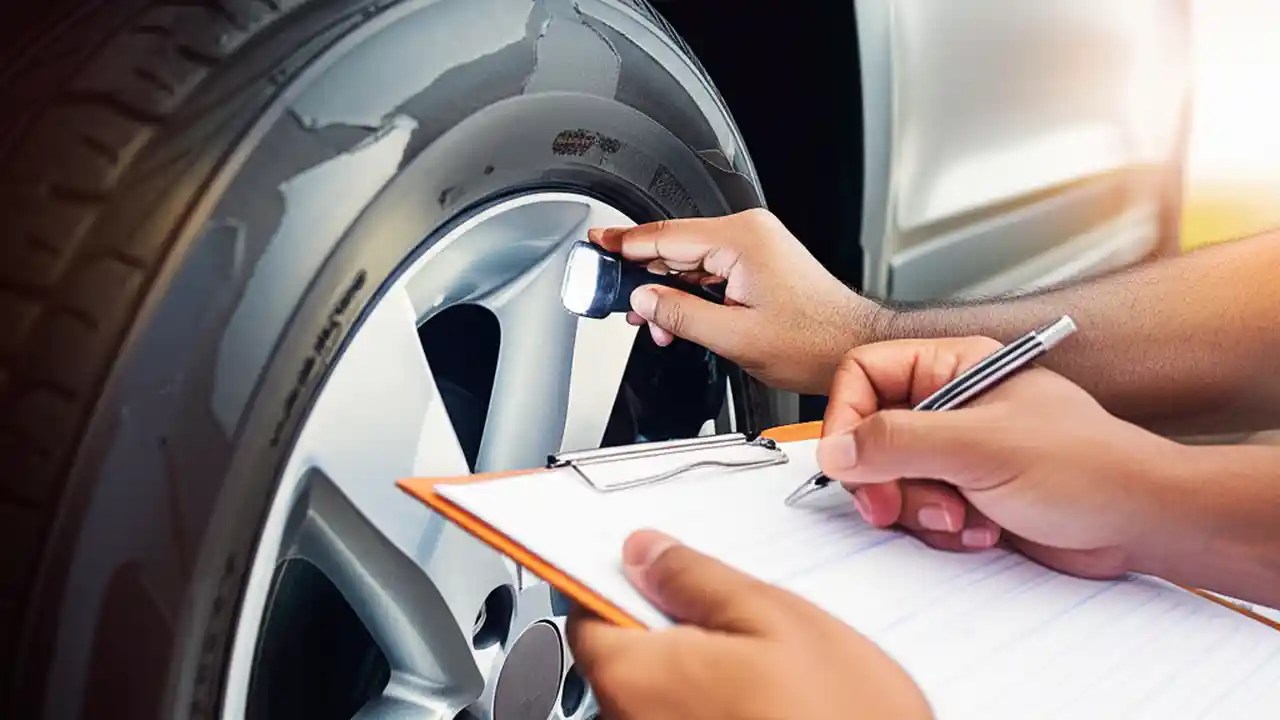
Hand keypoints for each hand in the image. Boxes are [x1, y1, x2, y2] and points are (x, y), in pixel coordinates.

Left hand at [567, 530, 931, 719]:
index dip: (620, 581)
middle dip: (668, 628)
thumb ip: (694, 579)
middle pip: (624, 657)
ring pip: (660, 694)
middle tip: (736, 616)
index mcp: (637, 677)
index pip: (587, 613)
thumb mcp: (775, 619)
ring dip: (697, 670)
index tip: (650, 567)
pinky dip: (713, 706)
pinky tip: (769, 705)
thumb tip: (644, 552)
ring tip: (768, 668)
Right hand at [589, 209, 884, 393]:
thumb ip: (680, 314)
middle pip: (675, 246)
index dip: (625, 244)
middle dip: (644, 277)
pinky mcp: (758, 261)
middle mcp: (749, 233)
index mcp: (742, 240)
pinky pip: (710, 269)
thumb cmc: (814, 341)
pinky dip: (690, 293)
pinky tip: (679, 320)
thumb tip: (643, 300)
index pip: (666, 236)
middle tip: (616, 300)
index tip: (597, 245)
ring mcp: (755, 246)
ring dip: (668, 292)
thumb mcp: (735, 336)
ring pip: (690, 261)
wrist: (853, 347)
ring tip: (653, 324)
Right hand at [816, 337, 1184, 577]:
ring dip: (919, 509)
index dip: (845, 418)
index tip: (848, 463)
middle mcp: (950, 406)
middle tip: (894, 506)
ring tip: (965, 516)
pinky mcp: (966, 494)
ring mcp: (957, 452)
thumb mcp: (981, 447)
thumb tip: (835, 448)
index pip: (865, 374)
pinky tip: (983, 529)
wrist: (1141, 522)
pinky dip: (943, 529)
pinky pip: (920, 511)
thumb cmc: (1088, 468)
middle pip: (870, 435)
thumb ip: (900, 442)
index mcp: (953, 368)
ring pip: (891, 480)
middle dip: (884, 479)